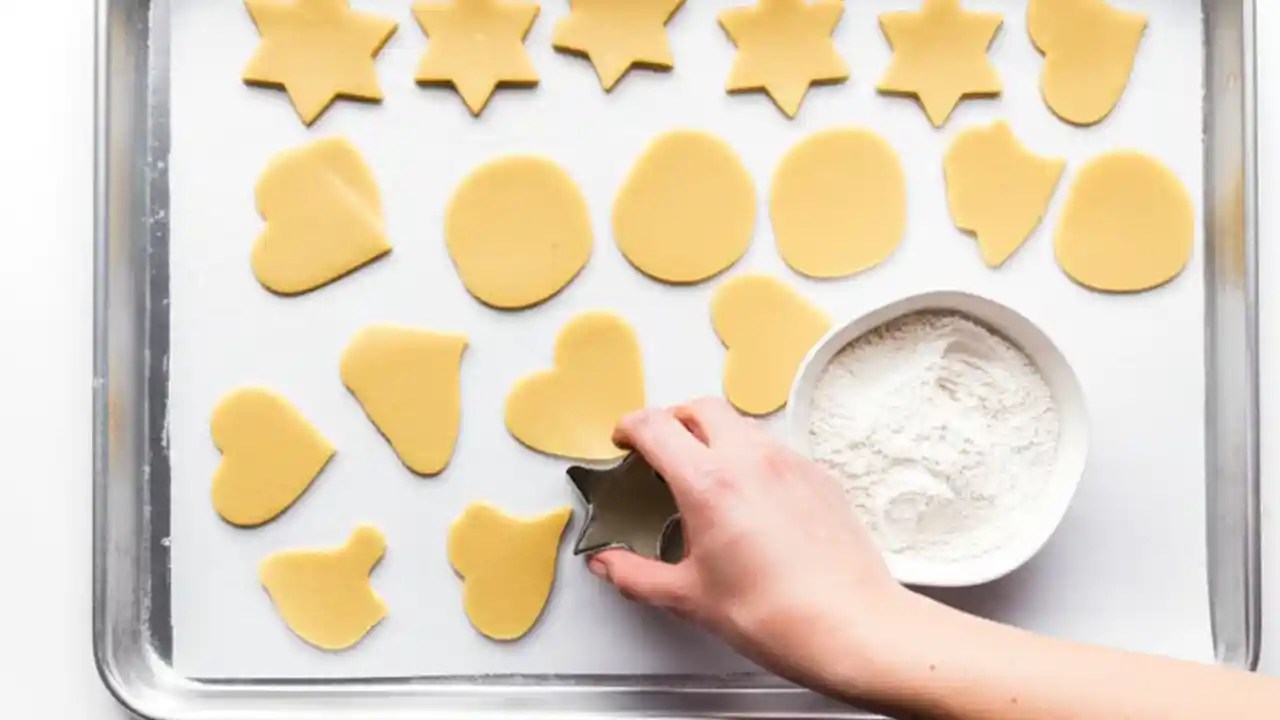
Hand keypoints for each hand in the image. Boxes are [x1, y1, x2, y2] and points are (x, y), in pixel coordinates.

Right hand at [588, 398, 906, 693]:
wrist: (850, 627)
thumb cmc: (777, 615)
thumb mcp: (690, 597)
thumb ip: (637, 576)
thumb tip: (609, 566)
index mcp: (709, 483)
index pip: (656, 426)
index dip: (630, 427)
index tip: (624, 440)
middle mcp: (751, 460)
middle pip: (701, 408)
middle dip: (673, 419)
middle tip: (660, 448)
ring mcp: (790, 463)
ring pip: (742, 425)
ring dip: (714, 436)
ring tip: (704, 475)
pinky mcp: (818, 476)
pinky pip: (775, 450)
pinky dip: (752, 459)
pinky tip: (749, 499)